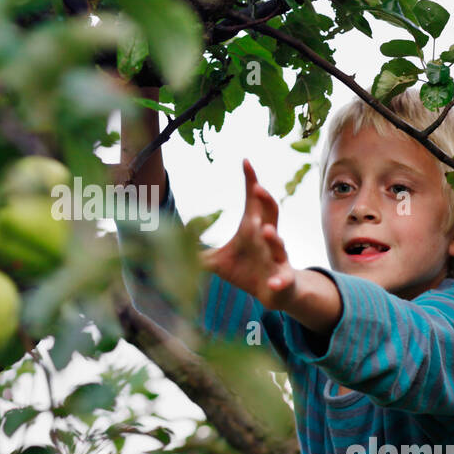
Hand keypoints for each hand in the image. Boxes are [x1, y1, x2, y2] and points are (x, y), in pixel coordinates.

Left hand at [199, 159, 297, 309]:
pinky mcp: (283, 279)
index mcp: (252, 229)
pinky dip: (279, 280)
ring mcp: (278, 258)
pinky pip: (284, 278)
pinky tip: (274, 283)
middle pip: (271, 214)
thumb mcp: (217, 262)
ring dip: (273, 238)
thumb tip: (170, 246)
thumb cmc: (246, 272)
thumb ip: (197, 253)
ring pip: (279, 245)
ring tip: (264, 231)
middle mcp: (268, 239)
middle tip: (257, 187)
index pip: (253, 201)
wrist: (274, 293)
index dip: (251, 180)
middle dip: (266, 200)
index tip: (245, 161)